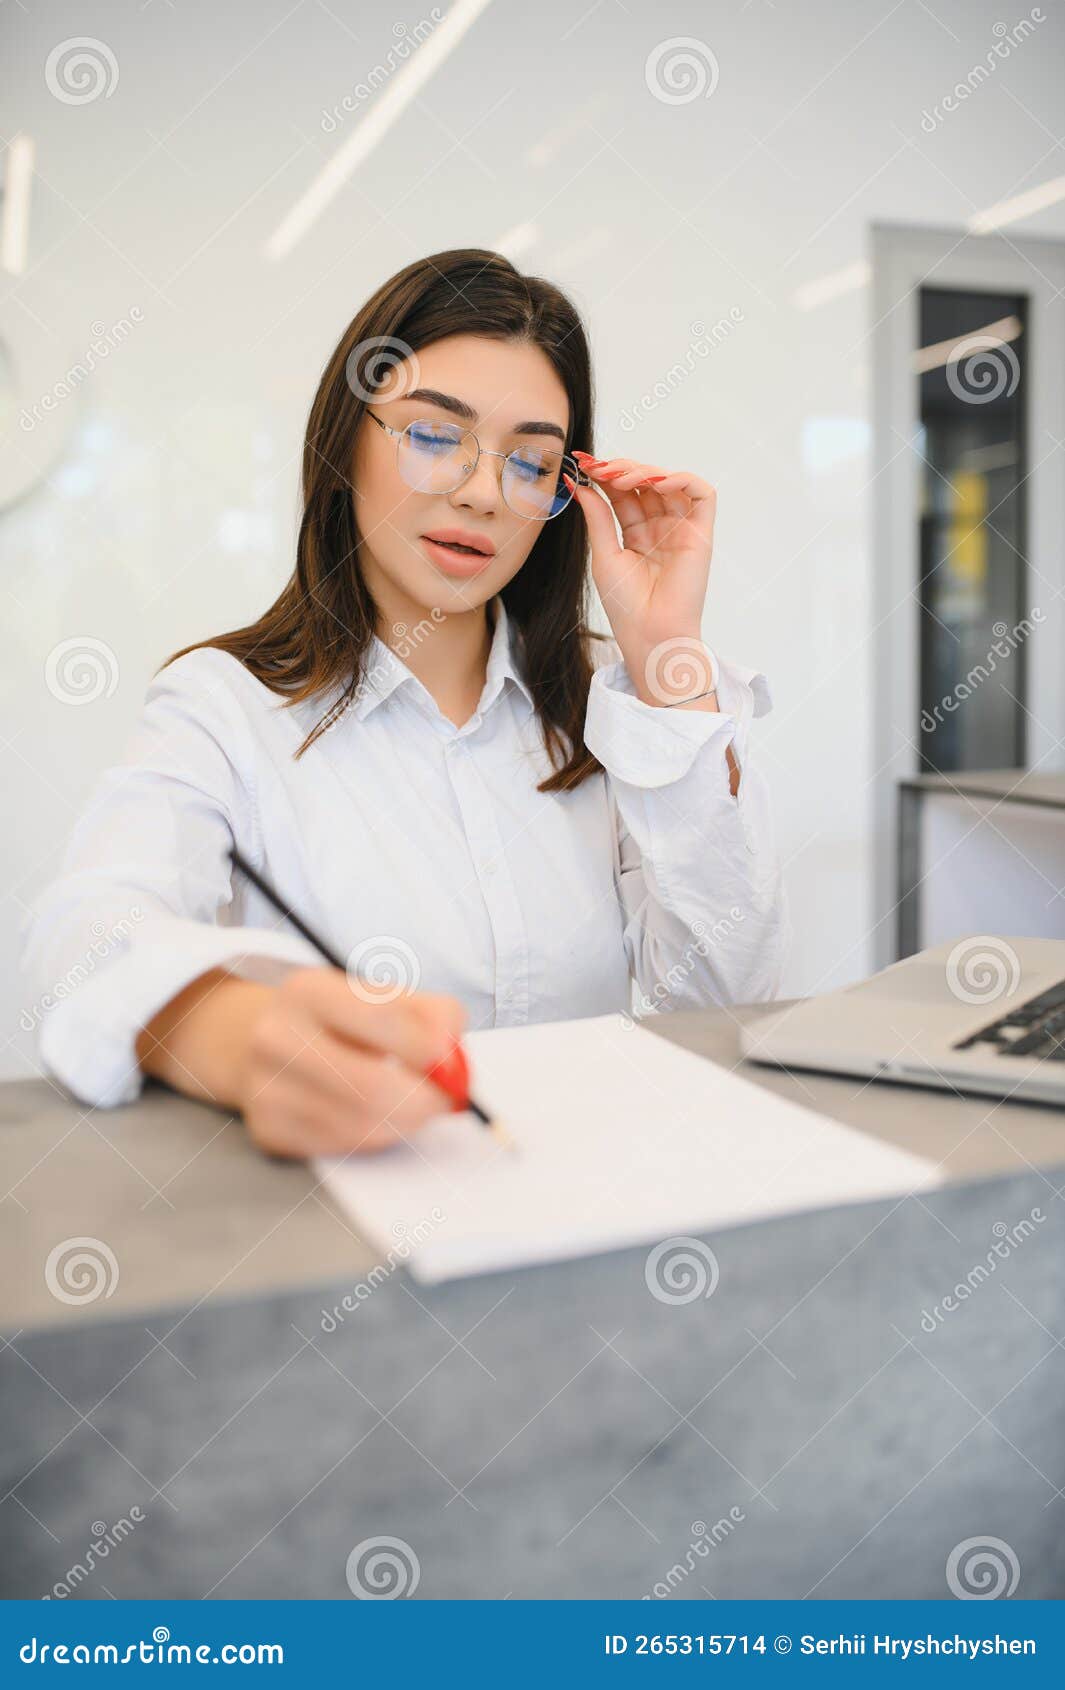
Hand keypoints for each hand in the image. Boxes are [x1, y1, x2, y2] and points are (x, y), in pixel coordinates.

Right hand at [234, 967, 467, 1158]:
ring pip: (360, 1124)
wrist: (257, 1040)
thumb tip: (452, 1056)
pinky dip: (376, 1136)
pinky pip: (343, 1145)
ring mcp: (266, 1088)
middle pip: (370, 1086)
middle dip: (423, 1101)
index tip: (452, 1065)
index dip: (429, 1048)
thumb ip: (431, 1013)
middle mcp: (277, 1037)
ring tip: (413, 1106)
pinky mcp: (269, 1130)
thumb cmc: (337, 1020)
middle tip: (446, 1100)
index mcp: (309, 990)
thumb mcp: (379, 996)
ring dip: (404, 1122)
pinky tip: (379, 1118)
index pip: (383, 1019)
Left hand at [565, 453, 716, 704]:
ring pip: (669, 482)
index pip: (622, 493)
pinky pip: (701, 494)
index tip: (582, 464)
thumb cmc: (627, 606)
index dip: (605, 475)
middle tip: (598, 468)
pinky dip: (681, 479)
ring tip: (620, 477)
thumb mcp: (604, 554)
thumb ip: (597, 516)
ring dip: (645, 471)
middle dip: (621, 469)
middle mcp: (660, 528)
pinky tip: (655, 482)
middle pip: (645, 483)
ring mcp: (681, 529)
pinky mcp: (701, 533)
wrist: (650, 635)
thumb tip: (578, 483)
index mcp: (636, 535)